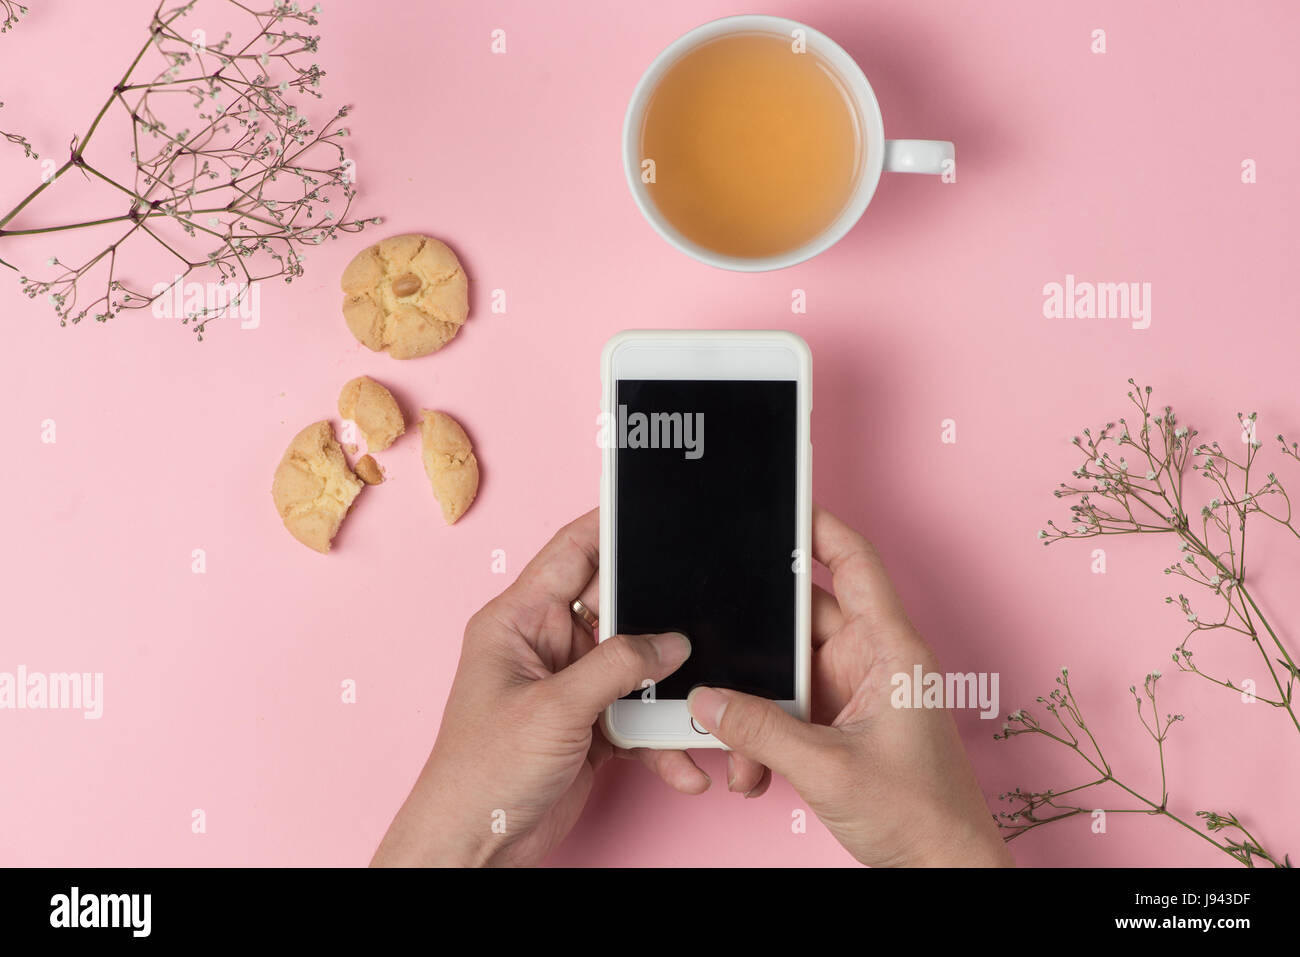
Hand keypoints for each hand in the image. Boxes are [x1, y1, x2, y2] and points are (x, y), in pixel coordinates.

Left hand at [372, 508, 708, 866]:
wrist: (477, 846)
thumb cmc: (482, 773)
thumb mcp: (555, 708)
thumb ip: (617, 666)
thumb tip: (671, 643)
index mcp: (519, 621)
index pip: (571, 552)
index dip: (610, 525)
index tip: (652, 507)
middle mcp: (545, 645)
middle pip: (616, 609)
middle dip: (658, 620)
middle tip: (701, 614)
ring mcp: (569, 686)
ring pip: (635, 667)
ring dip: (666, 693)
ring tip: (696, 706)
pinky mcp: (589, 726)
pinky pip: (637, 716)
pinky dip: (661, 739)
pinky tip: (679, 761)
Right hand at [687, 505, 1012, 866]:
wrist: (939, 872)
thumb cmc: (922, 816)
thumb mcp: (828, 769)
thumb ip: (759, 731)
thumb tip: (705, 701)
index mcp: (890, 649)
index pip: (853, 563)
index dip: (818, 526)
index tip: (778, 502)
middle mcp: (870, 660)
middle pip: (799, 618)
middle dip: (754, 641)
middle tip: (712, 634)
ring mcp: (850, 692)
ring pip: (783, 670)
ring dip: (753, 702)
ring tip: (734, 741)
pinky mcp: (835, 723)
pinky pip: (784, 707)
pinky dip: (760, 732)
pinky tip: (751, 766)